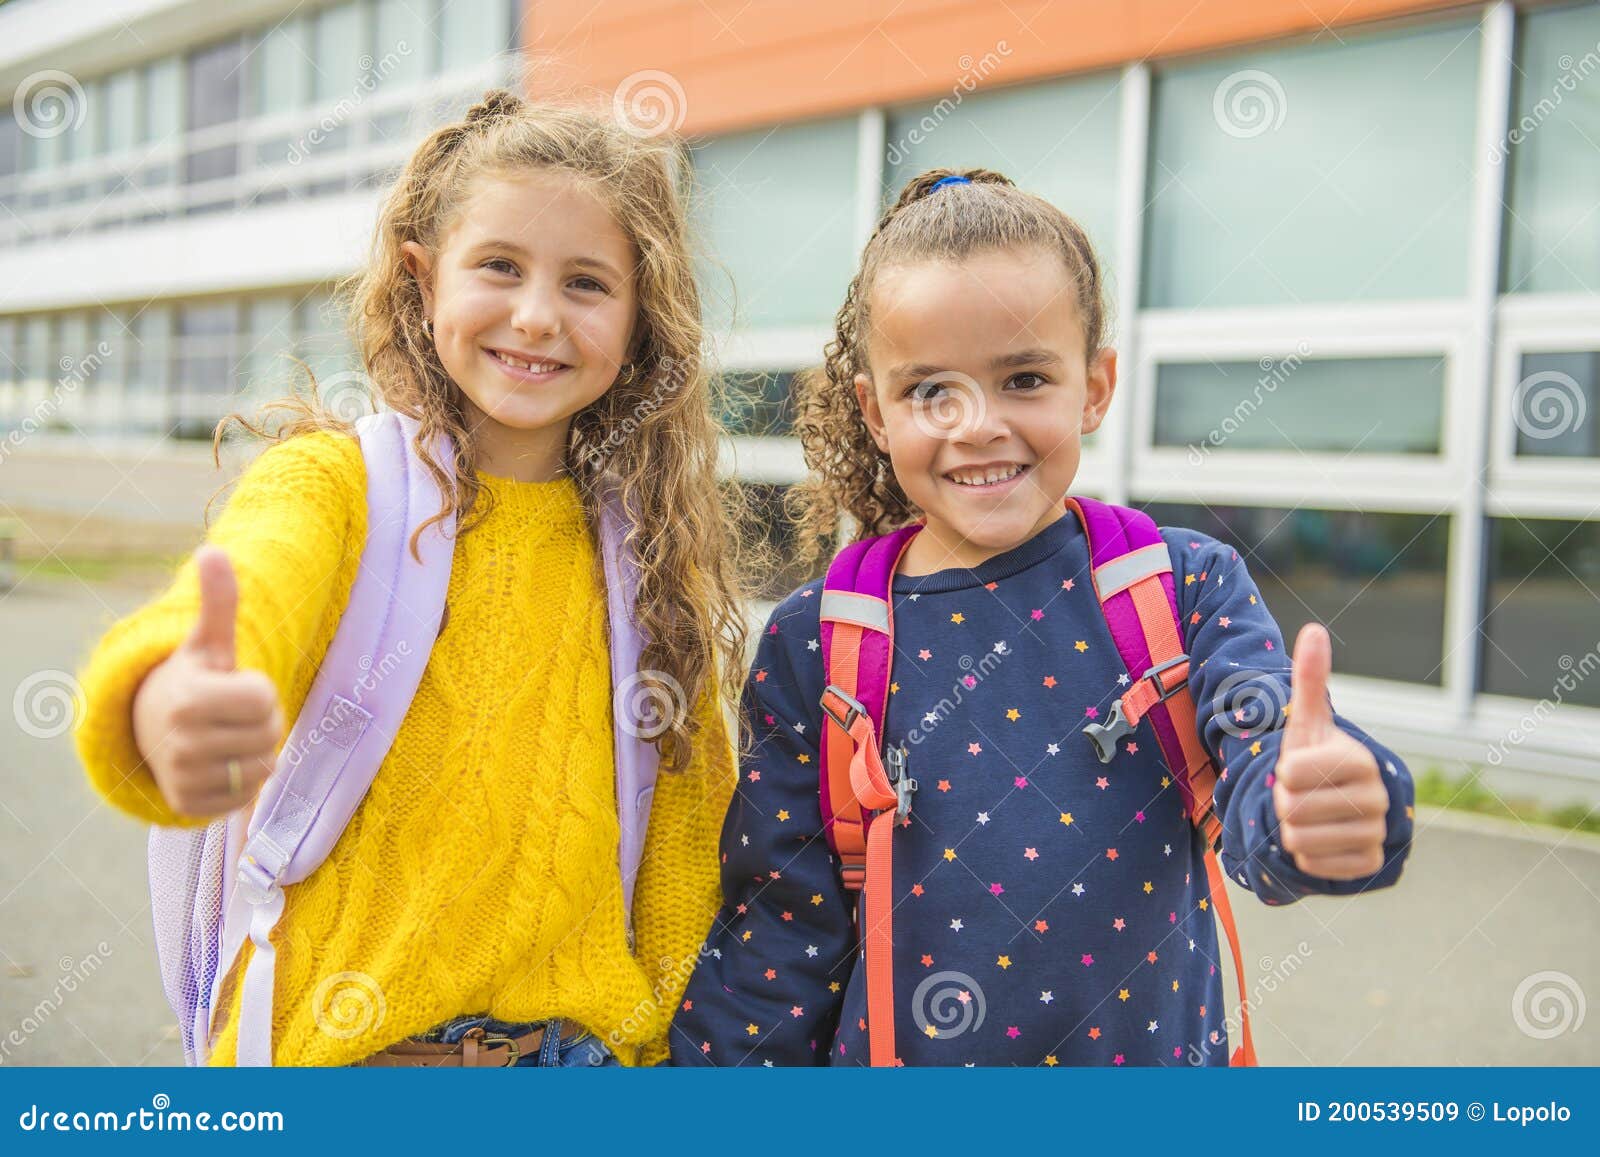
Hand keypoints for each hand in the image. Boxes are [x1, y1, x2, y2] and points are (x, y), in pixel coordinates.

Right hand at [131, 547, 283, 817]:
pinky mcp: (187, 806)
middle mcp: (178, 740)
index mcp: (188, 697)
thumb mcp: (208, 642)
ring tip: (227, 738)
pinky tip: (219, 765)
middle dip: (263, 723)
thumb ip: (218, 601)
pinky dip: (243, 782)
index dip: (260, 691)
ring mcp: (181, 777)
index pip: (265, 697)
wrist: (150, 729)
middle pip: (270, 733)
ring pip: (262, 767)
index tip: (235, 688)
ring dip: (256, 753)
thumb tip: (212, 550)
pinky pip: (246, 797)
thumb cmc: (194, 680)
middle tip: (233, 715)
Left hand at [1270, 623, 1388, 880]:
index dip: (1284, 771)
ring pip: (1300, 840)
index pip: (1293, 772)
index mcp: (1360, 760)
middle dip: (1286, 803)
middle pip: (1294, 808)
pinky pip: (1314, 866)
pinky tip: (1320, 841)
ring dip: (1292, 831)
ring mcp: (1375, 834)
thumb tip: (1313, 629)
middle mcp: (1376, 798)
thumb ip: (1310, 678)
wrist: (1336, 806)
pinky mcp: (1367, 866)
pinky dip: (1306, 857)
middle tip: (1302, 796)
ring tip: (1309, 816)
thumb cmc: (1315, 759)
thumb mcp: (1308, 721)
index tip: (1300, 768)